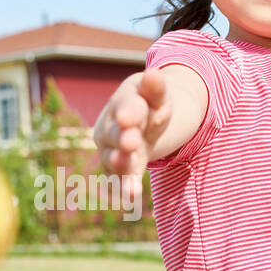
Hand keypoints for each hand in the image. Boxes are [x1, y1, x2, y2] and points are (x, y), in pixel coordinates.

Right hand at [95, 68, 171, 205]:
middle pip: (115, 134)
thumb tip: (154, 74)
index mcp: (122, 103)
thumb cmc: (150, 104)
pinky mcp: (120, 171)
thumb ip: (156, 88)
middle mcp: (112, 128)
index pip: (126, 106)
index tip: (128, 118)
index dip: (128, 112)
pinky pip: (119, 179)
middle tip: (130, 144)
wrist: (145, 120)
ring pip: (113, 159)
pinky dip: (123, 187)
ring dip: (120, 165)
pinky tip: (130, 196)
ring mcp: (113, 151)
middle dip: (123, 139)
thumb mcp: (158, 94)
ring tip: (127, 170)